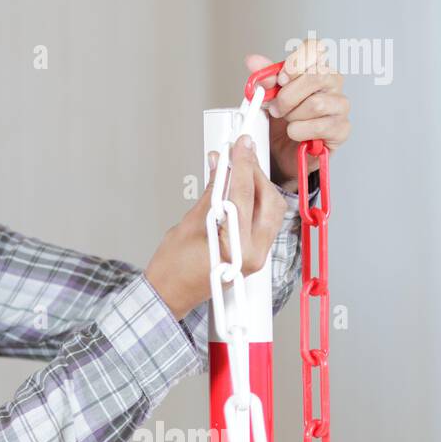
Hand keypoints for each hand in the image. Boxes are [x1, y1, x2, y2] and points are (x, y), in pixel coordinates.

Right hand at [143, 135, 286, 318]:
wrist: (169, 295)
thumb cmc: (172, 269)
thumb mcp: (189, 224)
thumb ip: (211, 194)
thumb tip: (221, 168)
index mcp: (237, 249)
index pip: (245, 197)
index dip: (242, 166)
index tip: (239, 146)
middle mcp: (254, 255)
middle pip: (269, 202)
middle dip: (256, 174)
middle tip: (241, 154)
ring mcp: (257, 257)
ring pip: (271, 211)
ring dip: (258, 186)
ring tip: (240, 170)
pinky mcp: (254, 255)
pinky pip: (264, 221)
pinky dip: (254, 202)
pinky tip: (240, 190)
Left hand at [245, 37, 351, 191]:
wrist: (285, 149)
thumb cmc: (281, 119)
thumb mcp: (268, 96)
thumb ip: (264, 78)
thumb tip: (253, 60)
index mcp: (315, 67)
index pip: (315, 47)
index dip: (294, 63)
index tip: (280, 79)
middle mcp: (332, 82)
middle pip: (315, 76)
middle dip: (287, 96)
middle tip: (276, 108)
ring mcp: (340, 105)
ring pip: (315, 104)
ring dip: (292, 117)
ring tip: (288, 121)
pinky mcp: (342, 128)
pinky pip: (319, 127)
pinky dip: (300, 132)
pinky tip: (297, 133)